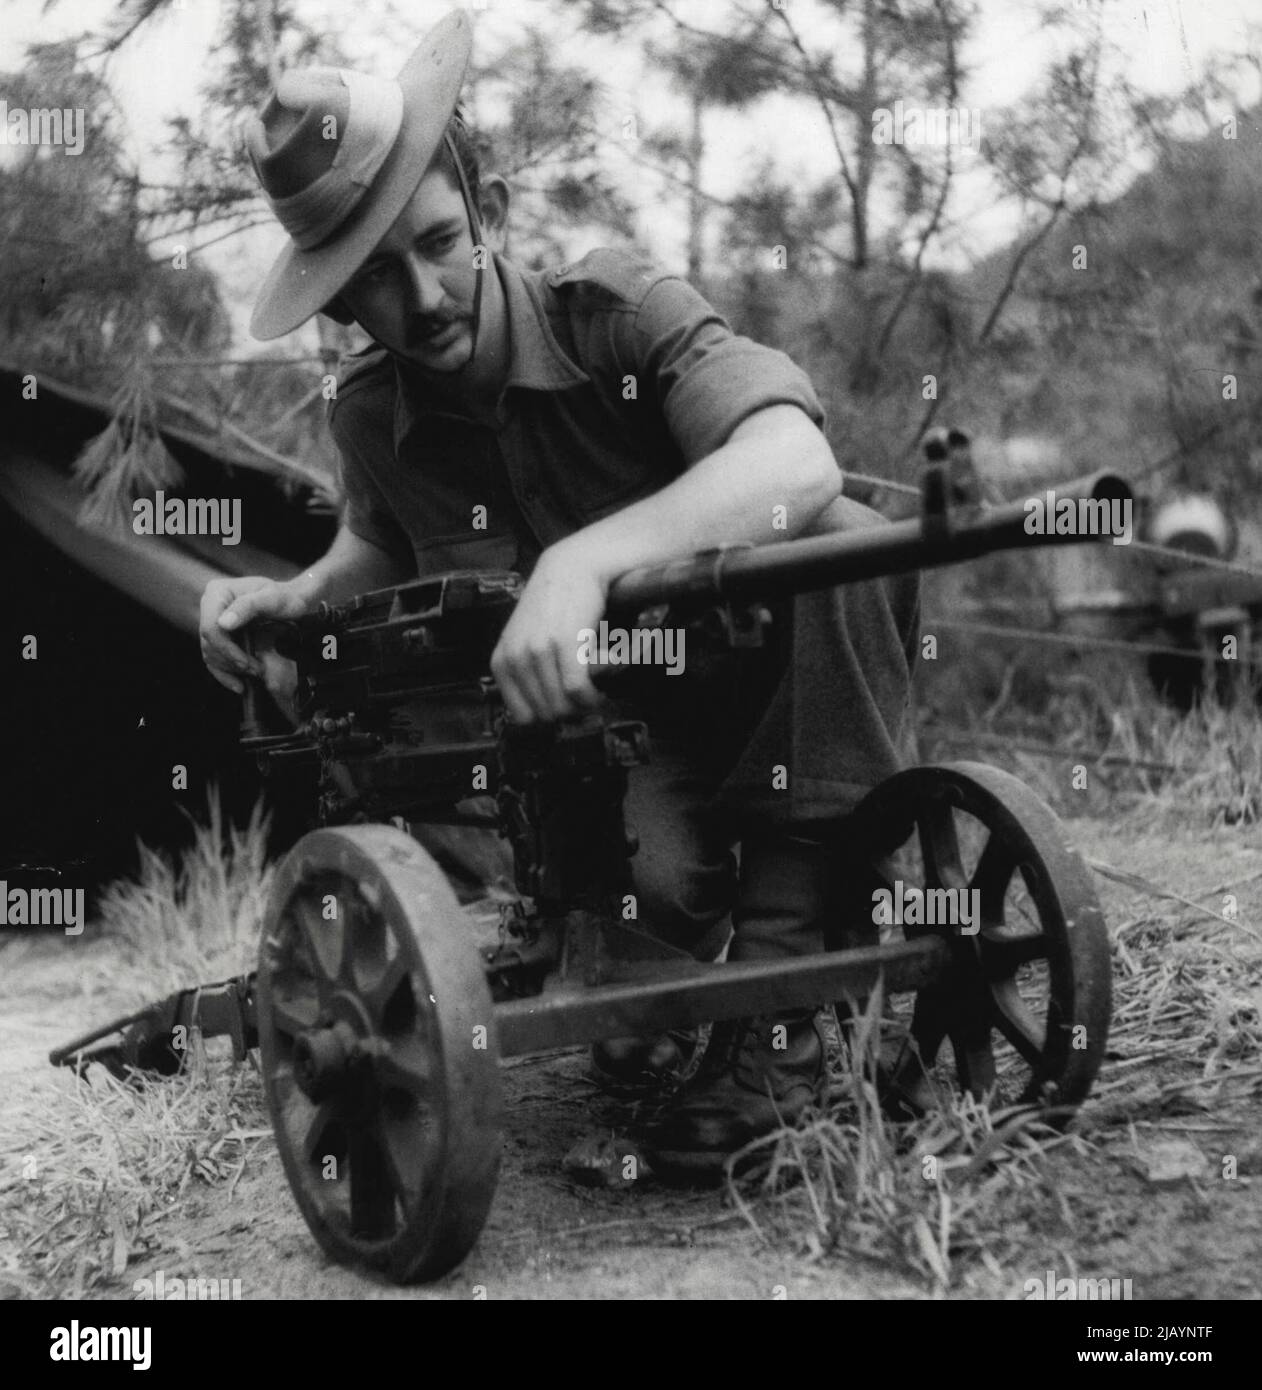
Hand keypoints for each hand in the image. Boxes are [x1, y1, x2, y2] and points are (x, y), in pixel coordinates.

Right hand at [199, 575, 309, 694]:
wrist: (292, 602)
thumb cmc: (285, 598)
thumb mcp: (272, 598)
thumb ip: (248, 606)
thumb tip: (223, 623)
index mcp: (217, 593)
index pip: (210, 627)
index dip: (226, 649)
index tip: (245, 663)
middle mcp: (210, 606)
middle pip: (209, 643)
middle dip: (232, 661)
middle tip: (257, 671)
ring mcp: (213, 621)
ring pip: (211, 653)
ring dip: (232, 669)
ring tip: (256, 674)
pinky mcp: (220, 636)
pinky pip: (215, 658)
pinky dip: (226, 673)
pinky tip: (239, 685)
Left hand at [490, 542, 607, 723]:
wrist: (573, 568)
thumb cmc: (554, 605)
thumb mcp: (524, 639)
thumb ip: (525, 671)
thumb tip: (542, 715)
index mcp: (502, 661)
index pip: (522, 716)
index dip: (548, 717)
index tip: (566, 708)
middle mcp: (516, 658)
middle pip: (546, 715)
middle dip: (570, 712)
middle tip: (585, 698)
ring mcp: (539, 651)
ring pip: (563, 706)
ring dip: (584, 704)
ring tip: (594, 690)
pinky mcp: (565, 645)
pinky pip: (578, 690)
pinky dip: (593, 697)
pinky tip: (599, 690)